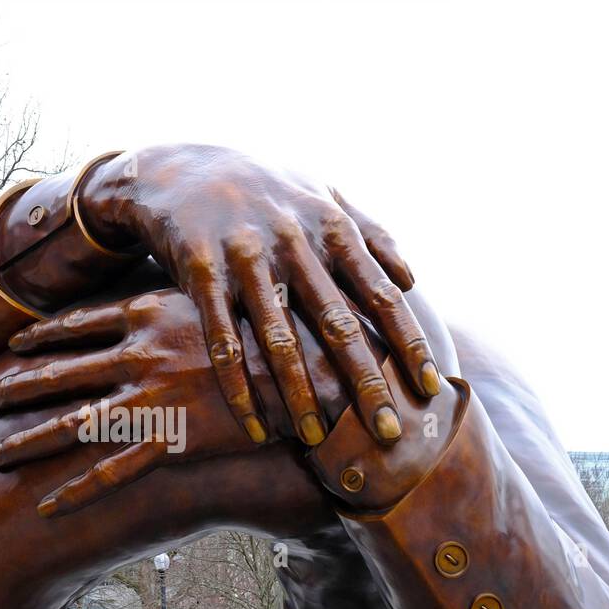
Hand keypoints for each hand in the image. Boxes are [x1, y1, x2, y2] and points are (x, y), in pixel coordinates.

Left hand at [0, 290, 266, 516]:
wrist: (311, 368)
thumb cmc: (275, 325)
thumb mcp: (223, 293)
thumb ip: (185, 295)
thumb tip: (171, 290)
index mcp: (149, 310)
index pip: (77, 323)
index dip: (40, 337)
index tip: (14, 345)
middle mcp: (139, 352)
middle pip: (60, 372)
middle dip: (16, 388)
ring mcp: (151, 398)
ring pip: (71, 424)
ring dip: (27, 441)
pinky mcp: (169, 441)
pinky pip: (110, 473)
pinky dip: (75, 491)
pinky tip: (45, 507)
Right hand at [79, 145, 437, 444]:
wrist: (178, 168)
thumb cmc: (264, 192)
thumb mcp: (319, 196)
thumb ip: (369, 233)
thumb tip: (412, 278)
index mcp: (331, 226)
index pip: (381, 293)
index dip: (409, 342)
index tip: (430, 387)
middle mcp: (293, 242)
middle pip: (337, 324)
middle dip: (366, 382)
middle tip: (387, 433)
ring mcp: (246, 258)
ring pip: (278, 340)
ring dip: (299, 395)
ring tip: (317, 440)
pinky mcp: (201, 274)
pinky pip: (223, 342)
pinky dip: (239, 389)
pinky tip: (254, 427)